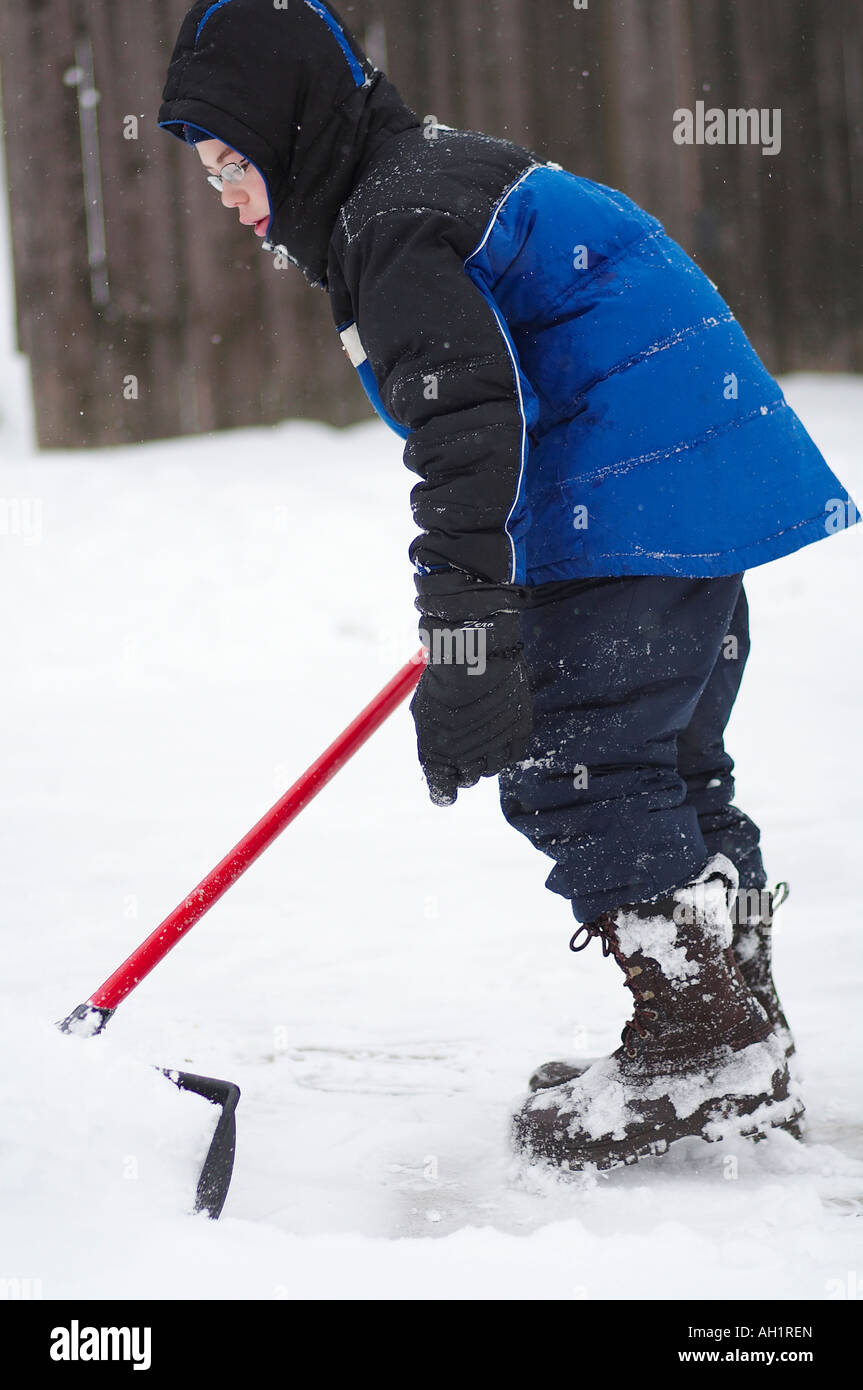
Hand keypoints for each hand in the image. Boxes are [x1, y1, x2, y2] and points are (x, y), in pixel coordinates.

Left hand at [410, 606, 532, 805]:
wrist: (472, 649)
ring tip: (480, 729)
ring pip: (492, 768)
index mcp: (437, 753)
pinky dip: (505, 745)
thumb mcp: (424, 713)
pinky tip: (497, 727)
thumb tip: (436, 765)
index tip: (445, 785)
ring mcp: (495, 743)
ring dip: (486, 756)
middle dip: (464, 768)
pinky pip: (513, 753)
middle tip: (462, 747)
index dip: (444, 789)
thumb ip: (430, 744)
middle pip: (469, 779)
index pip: (443, 791)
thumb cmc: (443, 678)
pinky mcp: (518, 729)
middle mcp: (467, 755)